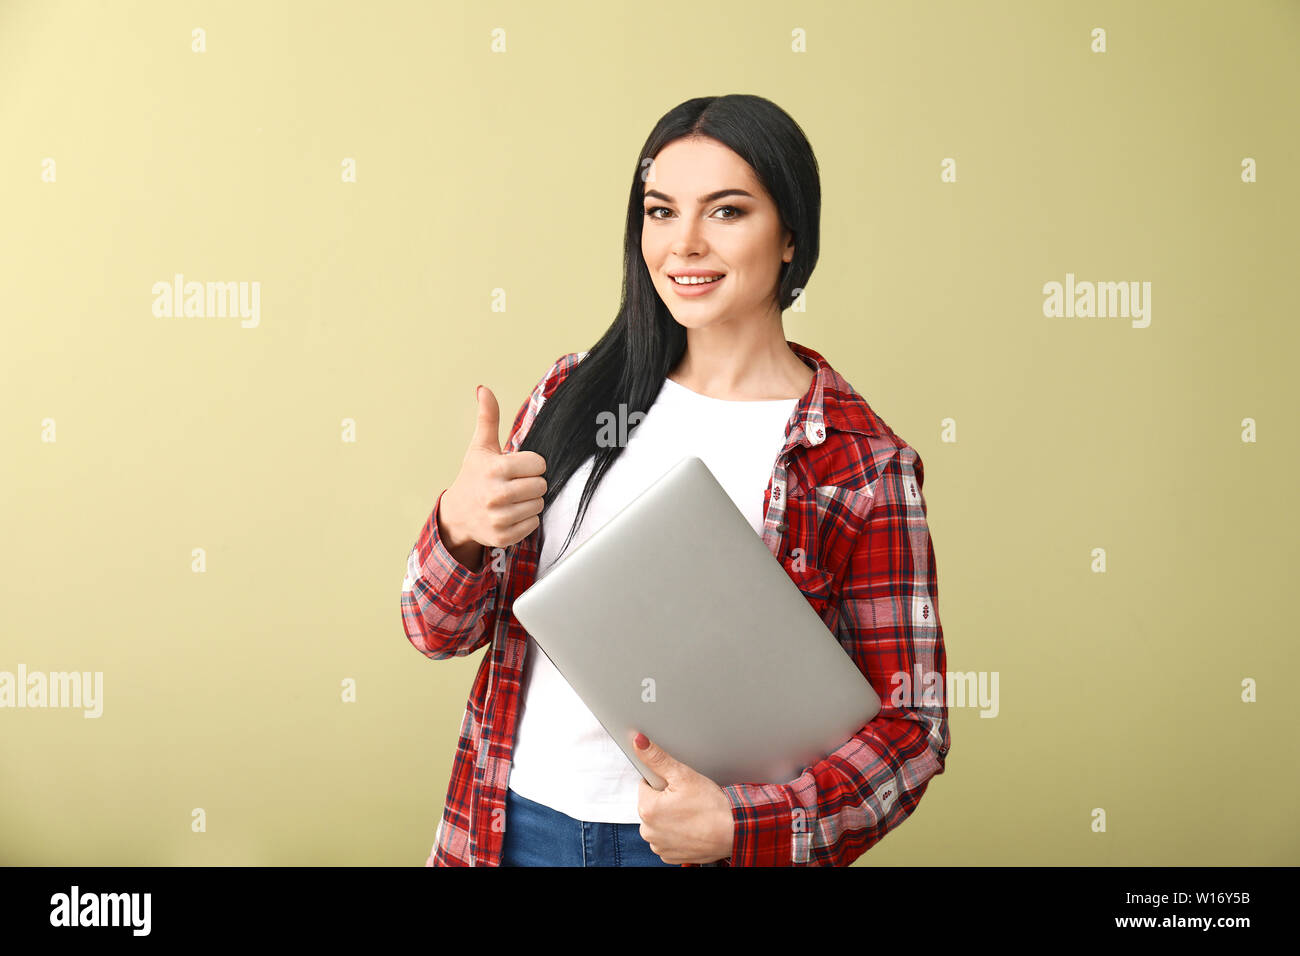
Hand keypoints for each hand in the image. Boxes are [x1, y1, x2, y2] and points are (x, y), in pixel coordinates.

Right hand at [440, 385, 547, 549]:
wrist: (457, 514)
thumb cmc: (473, 476)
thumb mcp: (480, 446)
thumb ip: (488, 417)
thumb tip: (483, 388)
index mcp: (495, 469)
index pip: (538, 464)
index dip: (530, 464)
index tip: (516, 467)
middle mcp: (496, 495)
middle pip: (541, 485)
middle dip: (531, 483)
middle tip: (514, 484)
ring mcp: (499, 518)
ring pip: (539, 505)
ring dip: (530, 501)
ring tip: (512, 498)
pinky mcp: (503, 536)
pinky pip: (533, 524)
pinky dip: (526, 519)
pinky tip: (510, 513)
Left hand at [631, 731, 734, 864]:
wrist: (734, 831)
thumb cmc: (711, 806)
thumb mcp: (683, 774)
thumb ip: (657, 757)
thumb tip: (639, 742)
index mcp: (647, 809)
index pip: (646, 785)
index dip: (663, 782)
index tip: (679, 787)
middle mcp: (648, 831)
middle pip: (651, 805)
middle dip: (665, 800)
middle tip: (688, 800)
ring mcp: (659, 846)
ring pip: (659, 823)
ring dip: (670, 818)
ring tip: (691, 814)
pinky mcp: (670, 856)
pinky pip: (667, 840)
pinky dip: (677, 833)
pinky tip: (691, 827)